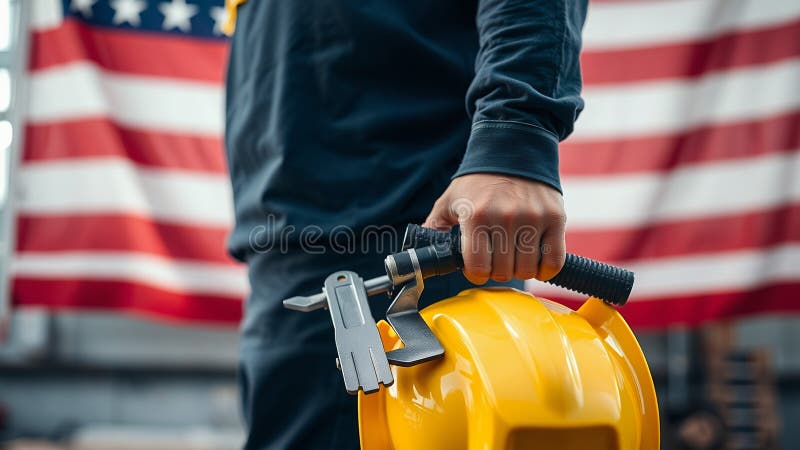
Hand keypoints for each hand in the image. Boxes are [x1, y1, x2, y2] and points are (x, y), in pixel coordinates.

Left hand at [423, 174, 565, 283]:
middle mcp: (505, 217)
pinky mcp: (555, 218)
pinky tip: (535, 260)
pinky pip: (554, 260)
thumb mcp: (449, 200)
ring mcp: (533, 218)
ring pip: (527, 269)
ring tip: (515, 256)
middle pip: (503, 272)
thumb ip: (434, 228)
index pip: (477, 268)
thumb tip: (423, 253)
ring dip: (520, 269)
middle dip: (497, 271)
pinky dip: (545, 268)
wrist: (514, 149)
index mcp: (476, 216)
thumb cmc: (478, 180)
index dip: (476, 273)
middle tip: (497, 258)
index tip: (477, 266)